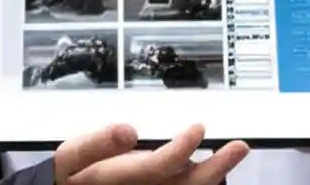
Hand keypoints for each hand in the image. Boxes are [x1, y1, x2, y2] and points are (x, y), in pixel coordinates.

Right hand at [54, 123, 249, 184]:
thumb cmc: (73, 175)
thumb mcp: (71, 157)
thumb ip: (96, 143)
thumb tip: (126, 130)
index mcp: (120, 179)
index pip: (158, 167)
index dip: (180, 150)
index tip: (197, 129)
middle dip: (215, 167)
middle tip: (239, 146)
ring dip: (214, 172)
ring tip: (235, 150)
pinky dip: (203, 180)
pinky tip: (217, 165)